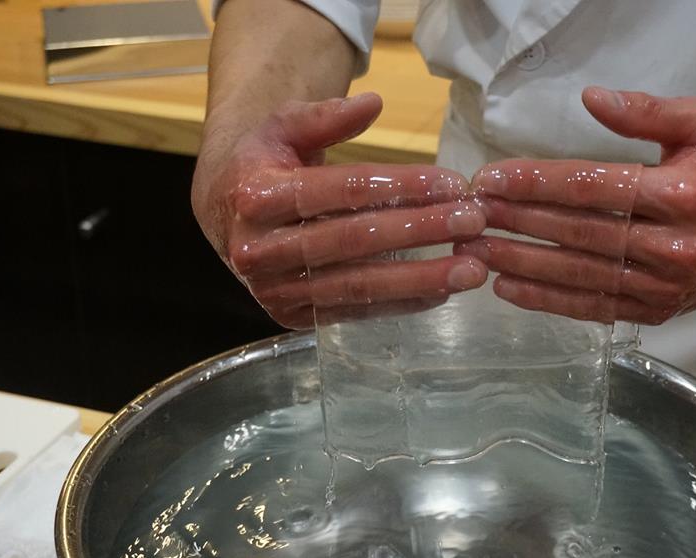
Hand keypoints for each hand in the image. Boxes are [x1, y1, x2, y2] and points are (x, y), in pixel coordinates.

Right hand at [192, 93, 487, 327]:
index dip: (401, 186)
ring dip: (421, 279)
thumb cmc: (264, 162)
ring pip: (358, 285)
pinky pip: (355, 311)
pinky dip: (401, 303)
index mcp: (256, 195)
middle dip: (420, 231)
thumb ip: (324, 116)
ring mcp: (275, 290)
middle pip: (354, 241)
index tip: (452, 184)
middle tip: (473, 222)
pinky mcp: (292, 318)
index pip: (341, 190)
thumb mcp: (282, 127)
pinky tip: (442, 291)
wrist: (222, 213)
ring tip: (472, 268)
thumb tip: (374, 102)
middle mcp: (260, 250)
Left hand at [458, 87, 695, 323]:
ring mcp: (666, 286)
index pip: (593, 187)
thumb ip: (647, 111)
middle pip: (578, 232)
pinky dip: (548, 301)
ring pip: (580, 274)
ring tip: (476, 250)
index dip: (536, 183)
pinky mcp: (659, 312)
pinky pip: (594, 308)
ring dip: (522, 263)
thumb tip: (591, 99)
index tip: (490, 179)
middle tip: (469, 214)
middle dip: (516, 222)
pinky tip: (509, 288)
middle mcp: (674, 246)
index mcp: (684, 194)